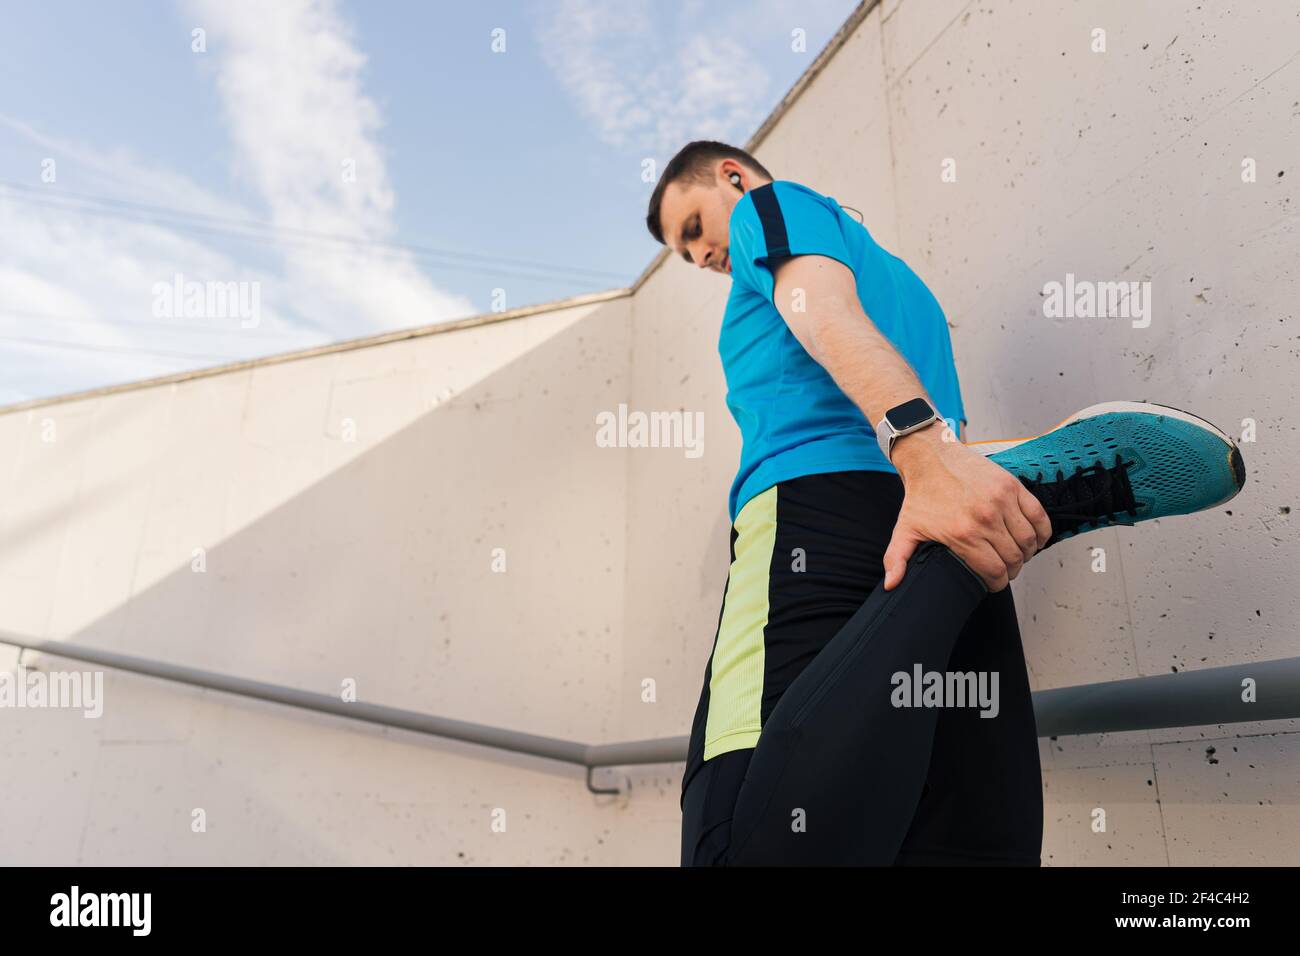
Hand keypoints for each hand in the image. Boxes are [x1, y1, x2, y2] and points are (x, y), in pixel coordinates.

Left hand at [883, 424, 1052, 591]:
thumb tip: (892, 585)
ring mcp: (1002, 501)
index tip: (994, 582)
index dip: (997, 583)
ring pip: (1029, 541)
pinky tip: (1034, 539)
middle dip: (1012, 570)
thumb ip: (898, 559)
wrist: (931, 457)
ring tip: (1017, 555)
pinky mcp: (1012, 486)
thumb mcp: (905, 528)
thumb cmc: (921, 494)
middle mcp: (985, 519)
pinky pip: (1039, 517)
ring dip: (1027, 553)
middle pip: (1014, 558)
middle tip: (1006, 570)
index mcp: (963, 534)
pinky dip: (1042, 532)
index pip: (994, 571)